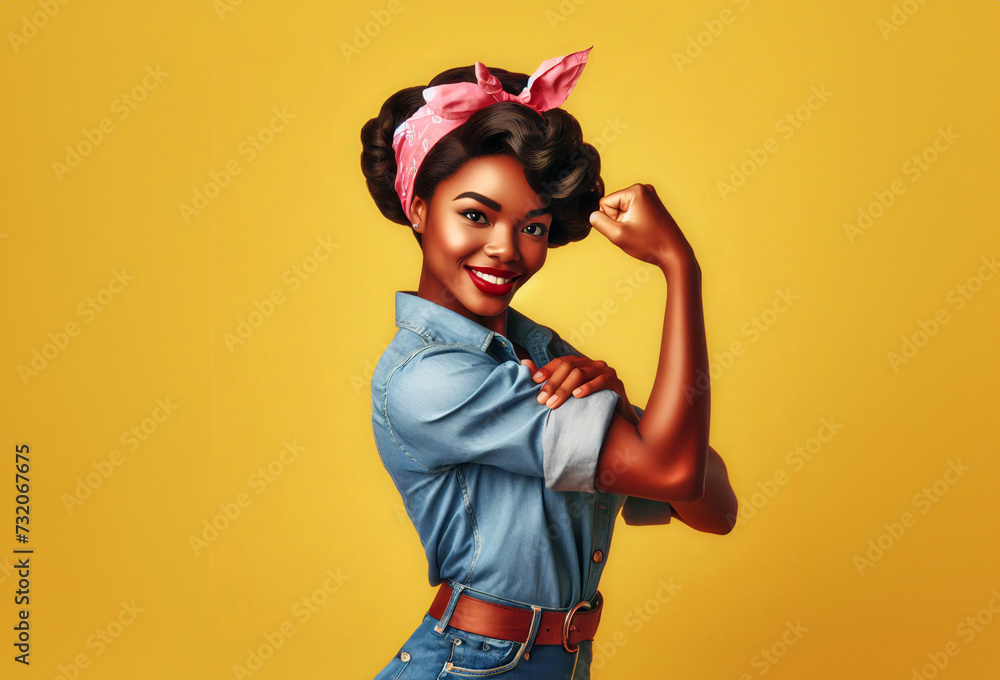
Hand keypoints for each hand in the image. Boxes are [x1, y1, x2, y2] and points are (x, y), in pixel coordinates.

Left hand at [522, 357, 639, 425]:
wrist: (616, 418)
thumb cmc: (587, 403)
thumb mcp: (567, 392)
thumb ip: (548, 378)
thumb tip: (524, 363)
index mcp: (580, 363)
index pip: (560, 362)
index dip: (547, 370)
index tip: (534, 382)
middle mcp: (591, 363)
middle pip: (568, 367)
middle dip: (553, 384)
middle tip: (542, 401)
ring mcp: (605, 370)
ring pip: (581, 374)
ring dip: (565, 389)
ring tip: (554, 403)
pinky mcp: (615, 381)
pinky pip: (601, 381)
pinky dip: (588, 387)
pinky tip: (577, 395)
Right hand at [588, 183, 696, 270]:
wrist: (674, 253)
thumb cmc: (649, 244)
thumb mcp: (618, 235)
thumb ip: (599, 223)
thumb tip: (592, 216)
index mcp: (635, 191)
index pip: (604, 203)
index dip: (610, 220)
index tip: (627, 229)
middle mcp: (643, 189)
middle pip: (613, 205)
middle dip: (618, 221)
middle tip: (634, 232)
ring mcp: (649, 196)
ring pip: (621, 210)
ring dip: (625, 224)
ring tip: (640, 232)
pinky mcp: (652, 205)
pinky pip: (631, 213)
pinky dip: (633, 224)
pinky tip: (644, 231)